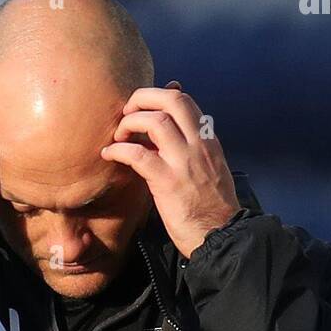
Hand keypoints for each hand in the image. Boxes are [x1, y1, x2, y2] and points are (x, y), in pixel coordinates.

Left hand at [100, 82, 239, 258]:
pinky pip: (138, 155)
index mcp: (207, 139)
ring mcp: (184, 162)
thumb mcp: (208, 167)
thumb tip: (173, 127)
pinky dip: (119, 150)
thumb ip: (192, 146)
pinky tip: (110, 155)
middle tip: (126, 112)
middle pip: (171, 99)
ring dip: (129, 122)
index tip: (141, 108)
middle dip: (142, 97)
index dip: (156, 95)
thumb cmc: (210, 206)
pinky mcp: (168, 182)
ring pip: (154, 121)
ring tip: (118, 136)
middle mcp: (198, 144)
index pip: (183, 99)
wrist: (220, 235)